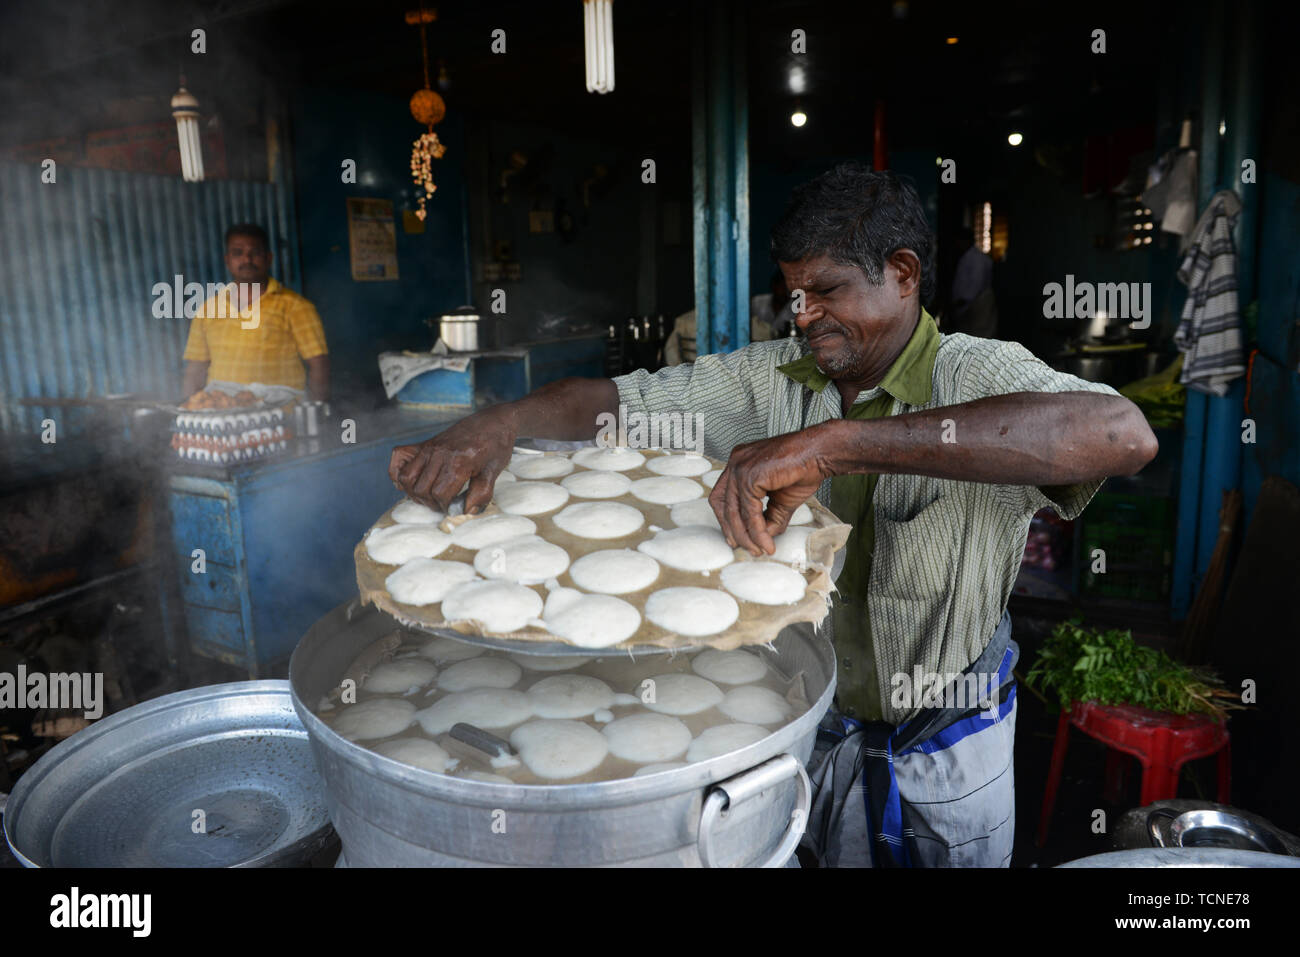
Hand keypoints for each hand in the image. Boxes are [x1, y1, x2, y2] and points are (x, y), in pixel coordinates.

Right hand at [389, 407, 517, 512]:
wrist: (495, 421)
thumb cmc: (497, 445)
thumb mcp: (494, 472)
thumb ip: (481, 493)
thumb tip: (466, 511)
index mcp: (459, 461)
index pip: (440, 494)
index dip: (445, 507)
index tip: (453, 507)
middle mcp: (440, 453)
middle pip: (421, 489)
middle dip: (431, 503)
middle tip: (443, 504)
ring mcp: (430, 447)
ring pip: (407, 478)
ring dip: (414, 492)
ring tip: (429, 496)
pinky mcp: (425, 443)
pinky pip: (399, 458)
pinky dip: (398, 472)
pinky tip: (411, 482)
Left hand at [709, 425, 835, 555]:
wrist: (820, 455)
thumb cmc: (803, 469)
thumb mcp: (781, 500)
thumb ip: (768, 518)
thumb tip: (761, 539)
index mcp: (739, 465)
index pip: (721, 496)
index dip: (725, 519)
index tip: (735, 537)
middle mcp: (735, 463)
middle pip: (722, 504)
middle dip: (732, 530)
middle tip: (746, 548)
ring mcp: (740, 468)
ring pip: (734, 511)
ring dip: (746, 535)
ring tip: (759, 549)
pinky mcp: (749, 476)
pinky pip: (749, 511)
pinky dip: (757, 531)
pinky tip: (766, 542)